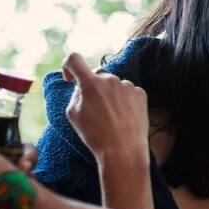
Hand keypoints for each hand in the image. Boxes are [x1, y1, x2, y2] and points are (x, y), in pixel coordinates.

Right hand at [60, 52, 149, 166]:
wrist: (123, 149)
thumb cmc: (95, 134)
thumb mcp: (73, 113)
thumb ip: (76, 93)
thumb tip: (83, 85)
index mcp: (90, 83)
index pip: (73, 59)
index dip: (68, 67)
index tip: (71, 79)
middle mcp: (109, 79)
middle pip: (97, 75)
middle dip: (93, 87)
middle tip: (93, 108)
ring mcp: (127, 85)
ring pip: (113, 85)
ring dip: (109, 95)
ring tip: (110, 117)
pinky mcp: (140, 93)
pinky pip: (128, 91)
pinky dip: (123, 100)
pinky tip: (123, 116)